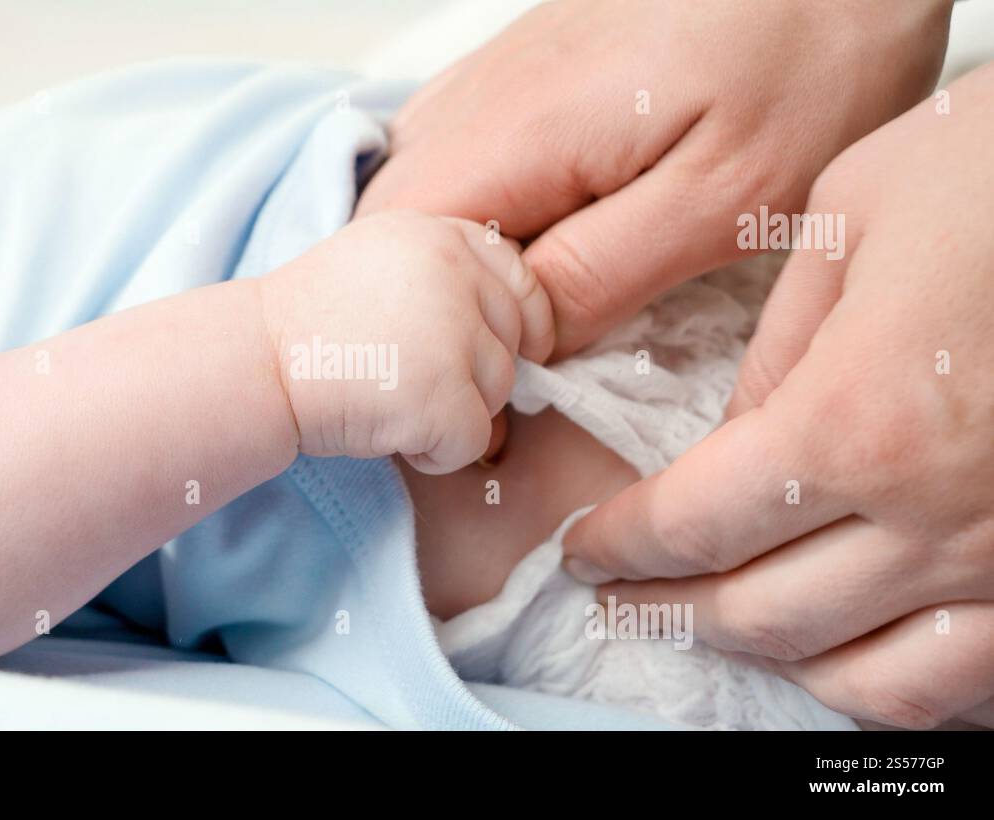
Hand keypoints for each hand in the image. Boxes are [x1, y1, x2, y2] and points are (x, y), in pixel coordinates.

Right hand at [260, 211, 552, 473]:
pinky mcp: (443, 393)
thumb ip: (445, 277)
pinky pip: (472, 441)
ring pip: (497, 395)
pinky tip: (385, 429)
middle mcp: (455, 273)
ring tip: (387, 400)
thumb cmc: (308, 327)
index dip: (523, 321)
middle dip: (473, 377)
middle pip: (511, 344)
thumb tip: (523, 334)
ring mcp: (452, 332)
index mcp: (440, 236)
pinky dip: (434, 452)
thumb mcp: (378, 263)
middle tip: (405, 382)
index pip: (519, 276)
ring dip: (451, 414)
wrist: (253, 364)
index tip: (515, 349)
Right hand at [357, 0, 951, 356]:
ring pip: (416, 198)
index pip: (391, 252)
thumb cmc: (802, 66)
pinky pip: (455, 162)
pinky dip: (480, 217)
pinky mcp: (515, 74)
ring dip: (458, 263)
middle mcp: (476, 98)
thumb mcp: (721, 200)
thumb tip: (517, 342)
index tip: (493, 381)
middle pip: (389, 229)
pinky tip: (544, 237)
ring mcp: (488, 79)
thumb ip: (599, 274)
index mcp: (515, 135)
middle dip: (437, 303)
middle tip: (522, 350)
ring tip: (538, 300)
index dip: (424, 329)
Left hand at [562, 63, 993, 728]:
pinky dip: (893, 685)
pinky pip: (969, 684)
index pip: (695, 525)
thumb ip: (779, 349)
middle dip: (672, 610)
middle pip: (765, 615)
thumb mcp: (853, 214)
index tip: (587, 550)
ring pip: (869, 680)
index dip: (622, 547)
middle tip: (625, 596)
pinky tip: (851, 653)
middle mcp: (941, 518)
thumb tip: (734, 440)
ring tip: (723, 626)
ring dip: (776, 662)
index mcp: (860, 422)